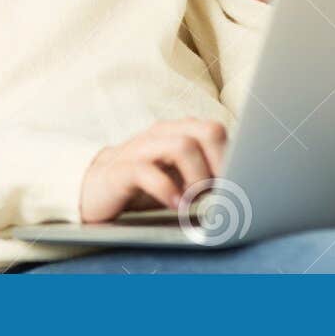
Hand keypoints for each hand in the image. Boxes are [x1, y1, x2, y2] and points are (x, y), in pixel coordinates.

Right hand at [80, 118, 228, 222]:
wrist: (94, 189)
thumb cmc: (145, 184)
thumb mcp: (178, 177)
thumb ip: (205, 174)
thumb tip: (240, 189)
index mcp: (180, 131)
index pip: (217, 131)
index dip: (232, 158)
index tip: (235, 186)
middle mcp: (162, 133)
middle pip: (207, 132)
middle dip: (220, 164)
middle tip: (218, 192)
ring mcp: (141, 148)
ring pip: (182, 146)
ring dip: (197, 178)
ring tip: (194, 201)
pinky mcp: (121, 169)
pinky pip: (148, 171)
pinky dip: (167, 190)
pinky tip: (174, 205)